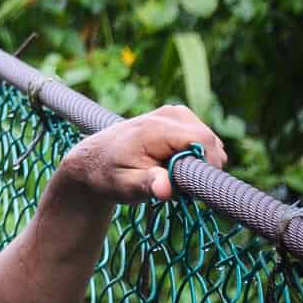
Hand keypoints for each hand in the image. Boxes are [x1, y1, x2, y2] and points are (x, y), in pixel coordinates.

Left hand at [60, 103, 227, 203]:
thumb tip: (165, 189)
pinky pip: (201, 138)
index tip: (196, 186)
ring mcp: (173, 112)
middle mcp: (167, 114)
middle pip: (209, 140)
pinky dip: (195, 154)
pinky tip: (174, 164)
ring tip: (172, 173)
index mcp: (154, 129)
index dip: (209, 165)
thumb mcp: (124, 186)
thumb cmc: (108, 176)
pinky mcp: (176, 116)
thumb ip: (147, 185)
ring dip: (199, 161)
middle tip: (180, 184)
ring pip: (208, 140)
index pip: (202, 140)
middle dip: (203, 166)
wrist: (93, 160)